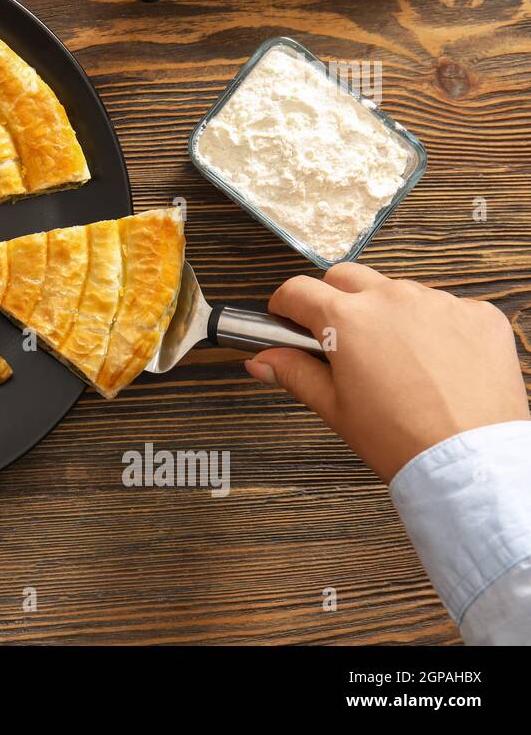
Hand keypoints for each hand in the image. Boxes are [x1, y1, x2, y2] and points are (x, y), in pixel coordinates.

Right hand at [246, 263, 528, 481]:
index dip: (284, 305)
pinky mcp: (478, 314)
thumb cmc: (403, 440)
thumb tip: (261, 360)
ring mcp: (438, 302)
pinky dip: (434, 327)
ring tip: (395, 359)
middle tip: (338, 338)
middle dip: (333, 299)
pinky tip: (436, 363)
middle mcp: (392, 299)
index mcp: (347, 321)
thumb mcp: (335, 409)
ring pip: (397, 291)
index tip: (287, 317)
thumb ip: (294, 373)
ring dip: (386, 313)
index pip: (298, 290)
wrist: (471, 462)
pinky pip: (445, 307)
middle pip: (345, 277)